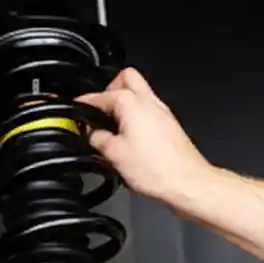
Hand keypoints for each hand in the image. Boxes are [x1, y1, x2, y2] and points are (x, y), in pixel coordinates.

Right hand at [78, 68, 213, 205]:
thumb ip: (97, 139)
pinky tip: (128, 138)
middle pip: (125, 78)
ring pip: (139, 93)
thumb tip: (92, 134)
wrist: (186, 182)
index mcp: (131, 103)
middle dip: (108, 90)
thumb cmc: (158, 169)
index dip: (85, 104)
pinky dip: (135, 117)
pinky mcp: (168, 125)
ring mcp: (161, 112)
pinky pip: (148, 111)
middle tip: (98, 111)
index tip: (77, 111)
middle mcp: (149, 102)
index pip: (100, 95)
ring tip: (111, 126)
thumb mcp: (114, 155)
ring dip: (123, 105)